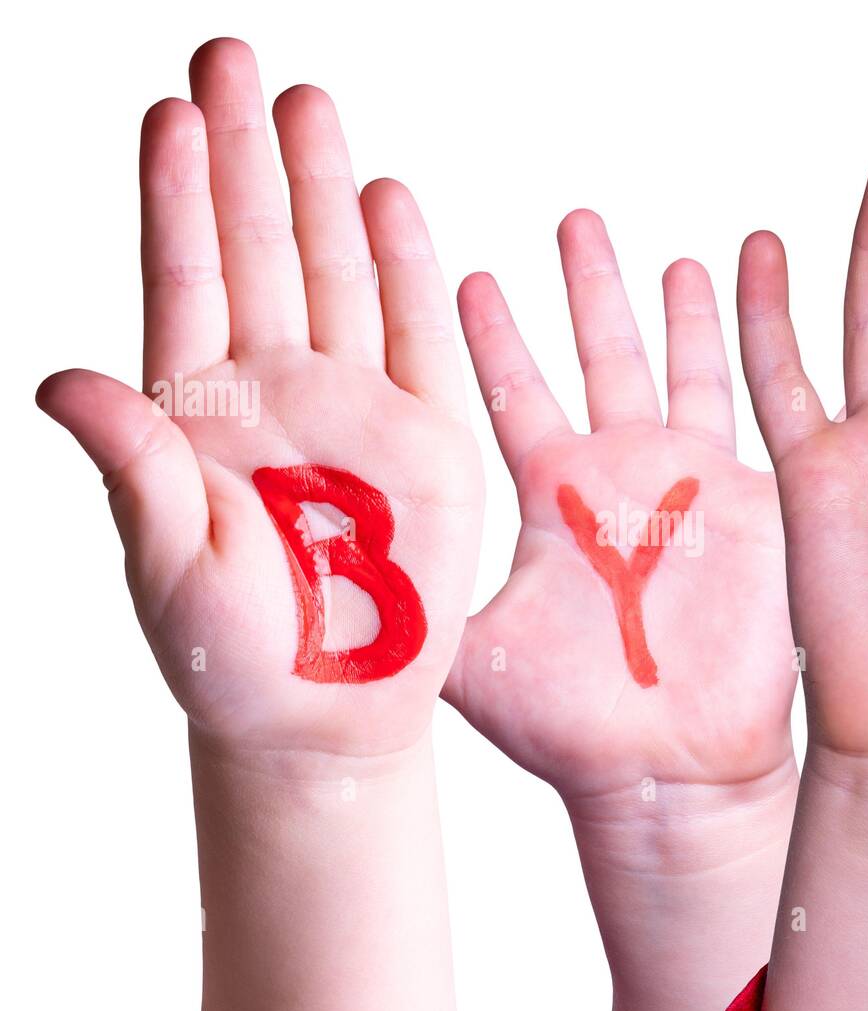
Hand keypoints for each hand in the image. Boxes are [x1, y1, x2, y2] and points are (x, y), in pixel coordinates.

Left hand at [38, 39, 481, 763]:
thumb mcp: (165, 564)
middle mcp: (274, 392)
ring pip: (337, 273)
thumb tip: (65, 378)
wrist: (328, 713)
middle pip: (256, 249)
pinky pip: (418, 336)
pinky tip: (386, 197)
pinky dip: (406, 267)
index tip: (170, 110)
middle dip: (245, 155)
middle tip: (234, 58)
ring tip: (309, 103)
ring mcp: (354, 408)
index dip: (175, 195)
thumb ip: (135, 466)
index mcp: (198, 413)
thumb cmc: (232, 655)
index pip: (182, 279)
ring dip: (321, 188)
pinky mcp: (428, 438)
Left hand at [447, 210, 798, 1010]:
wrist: (667, 768)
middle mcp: (615, 475)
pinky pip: (754, 395)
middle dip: (585, 288)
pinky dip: (755, 329)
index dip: (493, 333)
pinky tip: (758, 266)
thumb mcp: (473, 655)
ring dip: (666, 302)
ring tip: (662, 244)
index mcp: (548, 496)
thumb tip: (313, 564)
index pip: (513, 392)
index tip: (464, 268)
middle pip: (596, 355)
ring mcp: (685, 482)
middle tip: (573, 217)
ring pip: (676, 364)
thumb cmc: (570, 727)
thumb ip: (410, 595)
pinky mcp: (747, 496)